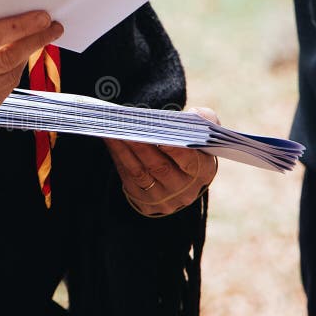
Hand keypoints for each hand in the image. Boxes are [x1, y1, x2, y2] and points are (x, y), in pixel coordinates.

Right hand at [0, 10, 62, 122]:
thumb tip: (11, 8)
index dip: (19, 26)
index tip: (41, 17)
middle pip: (5, 58)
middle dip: (34, 40)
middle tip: (51, 27)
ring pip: (10, 75)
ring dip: (28, 55)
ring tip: (39, 39)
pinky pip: (7, 89)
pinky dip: (17, 71)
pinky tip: (20, 59)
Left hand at [105, 107, 219, 216]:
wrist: (182, 179)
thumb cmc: (193, 148)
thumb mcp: (205, 134)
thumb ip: (205, 120)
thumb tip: (193, 113)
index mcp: (203, 172)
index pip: (189, 160)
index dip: (174, 148)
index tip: (159, 133)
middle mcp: (184, 190)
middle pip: (159, 167)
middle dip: (141, 145)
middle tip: (127, 126)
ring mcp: (163, 198)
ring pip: (140, 172)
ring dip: (124, 150)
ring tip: (112, 130)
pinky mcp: (145, 202)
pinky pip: (128, 177)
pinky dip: (118, 157)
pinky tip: (110, 140)